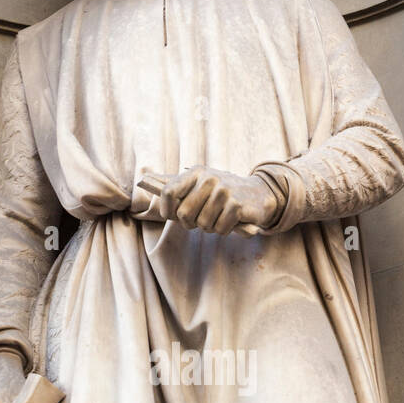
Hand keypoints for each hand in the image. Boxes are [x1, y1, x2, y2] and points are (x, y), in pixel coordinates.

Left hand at [134, 167, 278, 234]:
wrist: (259, 194)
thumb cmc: (223, 193)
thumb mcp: (200, 185)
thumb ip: (176, 185)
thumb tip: (144, 180)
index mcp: (196, 173)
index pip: (168, 192)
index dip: (166, 210)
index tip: (171, 217)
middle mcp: (208, 179)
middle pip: (184, 214)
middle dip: (192, 223)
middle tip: (203, 219)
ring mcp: (223, 191)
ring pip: (203, 224)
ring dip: (211, 227)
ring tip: (220, 216)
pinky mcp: (237, 205)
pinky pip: (220, 229)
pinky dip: (224, 230)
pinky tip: (232, 220)